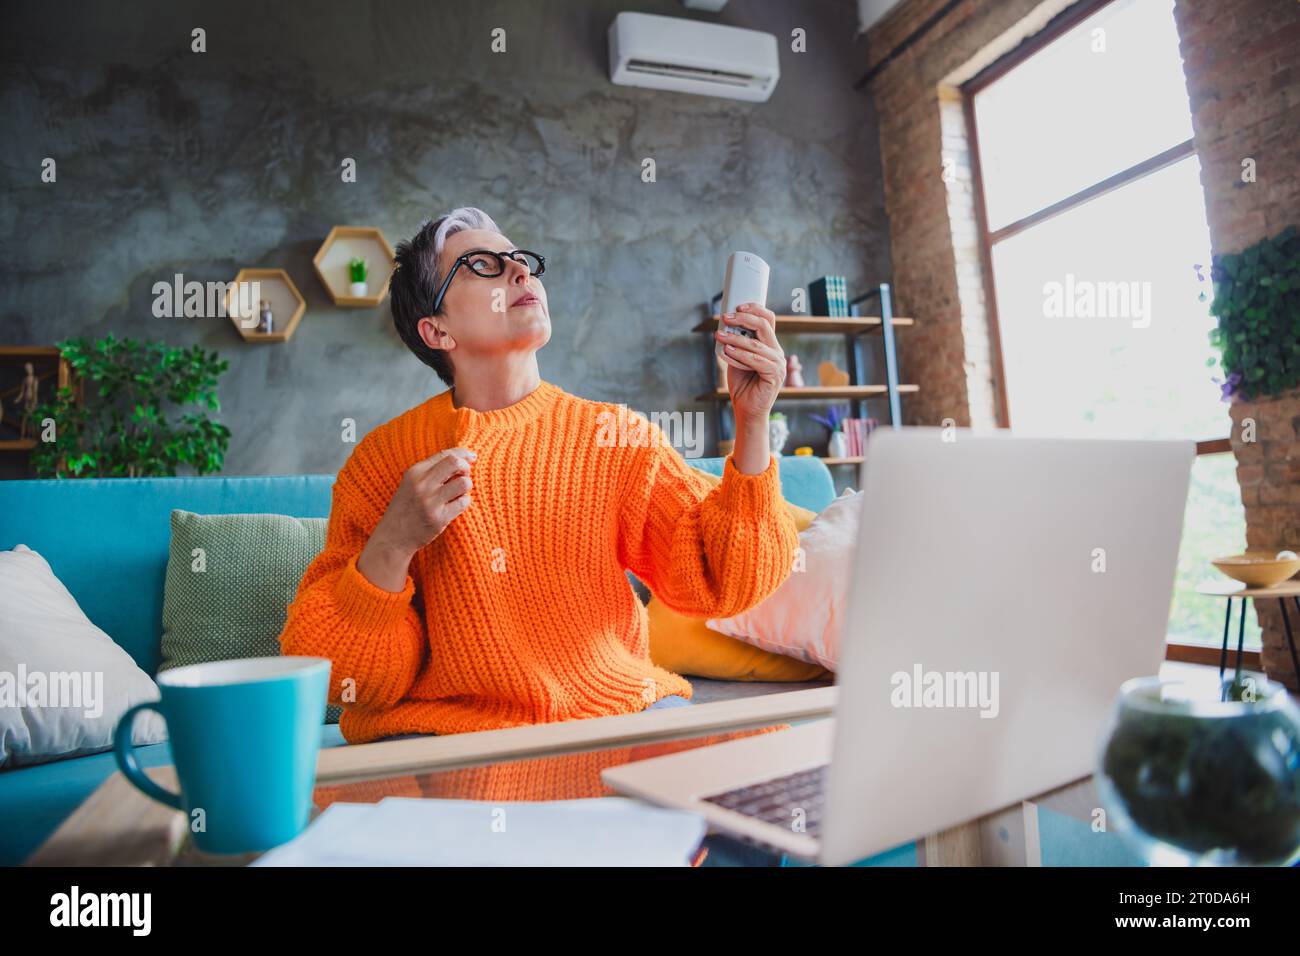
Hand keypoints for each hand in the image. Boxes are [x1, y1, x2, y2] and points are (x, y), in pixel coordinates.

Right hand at [372, 448, 476, 555]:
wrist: (392, 537)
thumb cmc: (407, 508)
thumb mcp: (412, 483)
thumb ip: (432, 470)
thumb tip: (465, 457)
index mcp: (415, 472)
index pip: (445, 454)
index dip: (463, 453)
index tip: (472, 457)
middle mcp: (421, 484)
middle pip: (455, 463)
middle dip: (466, 468)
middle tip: (464, 477)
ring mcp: (430, 502)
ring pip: (464, 483)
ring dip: (466, 487)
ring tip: (458, 493)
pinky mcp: (438, 518)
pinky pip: (464, 502)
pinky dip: (464, 502)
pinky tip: (455, 506)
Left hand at [714, 303, 785, 426]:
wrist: (747, 410)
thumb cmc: (742, 385)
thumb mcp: (736, 358)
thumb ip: (736, 342)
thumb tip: (725, 325)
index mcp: (770, 345)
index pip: (768, 319)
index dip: (754, 309)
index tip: (737, 306)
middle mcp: (777, 352)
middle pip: (764, 325)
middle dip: (743, 318)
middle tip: (725, 318)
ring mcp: (778, 364)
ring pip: (756, 344)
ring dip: (735, 339)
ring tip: (719, 336)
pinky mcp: (774, 375)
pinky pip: (755, 360)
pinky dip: (739, 355)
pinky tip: (726, 352)